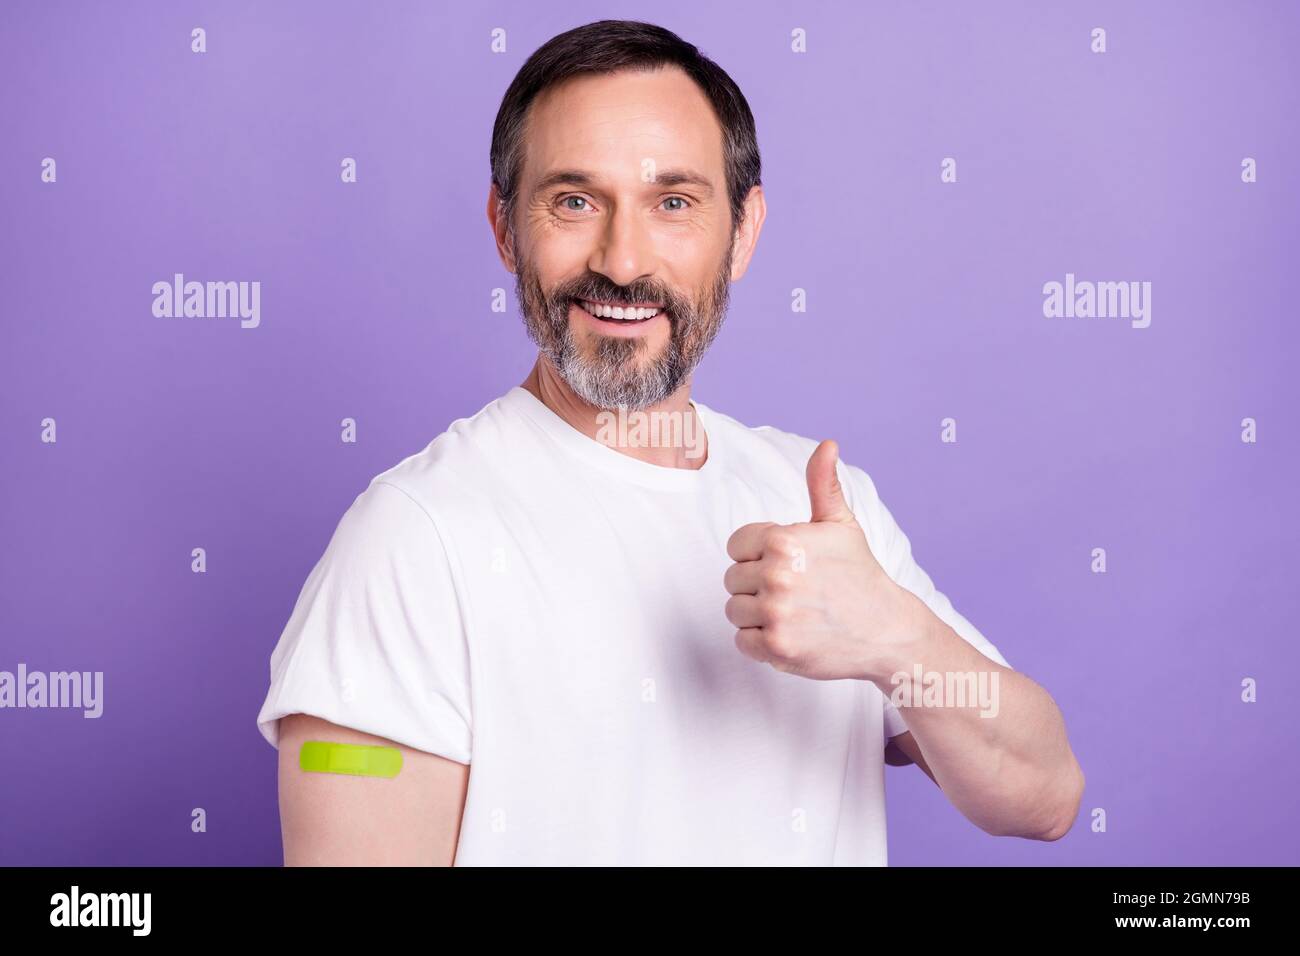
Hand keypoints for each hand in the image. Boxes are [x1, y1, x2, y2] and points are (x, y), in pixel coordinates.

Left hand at [723, 439, 920, 681]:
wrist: (887, 630)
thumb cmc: (859, 574)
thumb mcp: (841, 524)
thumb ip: (823, 484)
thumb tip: (827, 445)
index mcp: (783, 540)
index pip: (735, 545)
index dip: (758, 554)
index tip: (787, 564)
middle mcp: (776, 575)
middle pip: (732, 579)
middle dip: (757, 585)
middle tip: (795, 592)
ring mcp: (776, 614)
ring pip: (734, 611)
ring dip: (757, 615)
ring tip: (793, 612)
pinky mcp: (777, 648)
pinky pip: (742, 642)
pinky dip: (761, 642)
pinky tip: (791, 633)